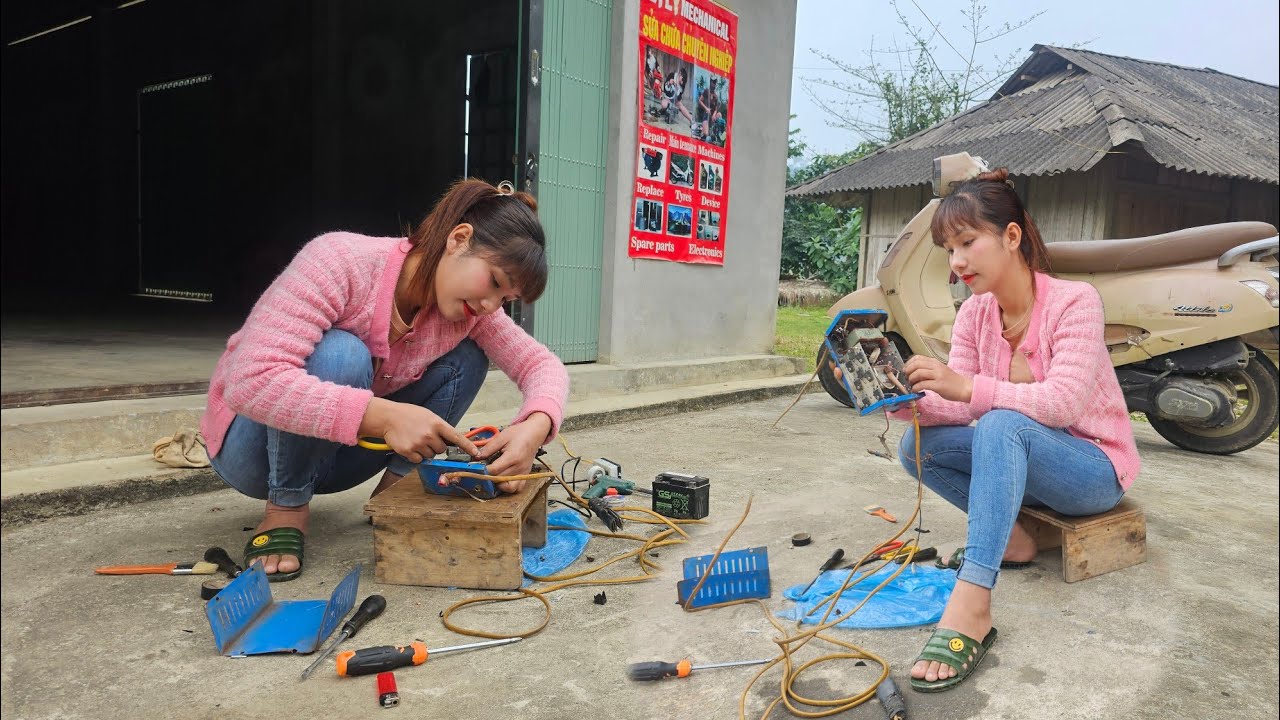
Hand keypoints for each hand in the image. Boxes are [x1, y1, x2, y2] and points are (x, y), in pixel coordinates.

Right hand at [361, 398, 478, 462]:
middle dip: (436, 446)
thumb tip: (454, 441)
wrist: (388, 417)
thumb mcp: (429, 416)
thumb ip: (441, 428)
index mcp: (437, 423)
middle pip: (442, 450)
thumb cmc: (410, 415)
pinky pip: (418, 460)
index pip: (456, 437)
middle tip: (426, 437)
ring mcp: (418, 444)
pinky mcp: (408, 452)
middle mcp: (429, 434)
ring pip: (430, 456)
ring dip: (426, 451)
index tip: (476, 454)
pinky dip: (415, 455)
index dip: (468, 446)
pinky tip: (410, 445)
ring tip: (416, 439)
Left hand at [475, 413, 552, 492]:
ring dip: (499, 485)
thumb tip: (477, 457)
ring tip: (494, 477)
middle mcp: (519, 467)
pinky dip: (509, 487)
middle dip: (489, 476)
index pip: (494, 470)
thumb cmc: (519, 433)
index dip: (483, 470)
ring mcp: (523, 472)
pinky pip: (518, 488)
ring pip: (509, 488)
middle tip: (483, 471)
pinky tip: (503, 480)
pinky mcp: (525, 475)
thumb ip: (489, 448)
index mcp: (513, 457)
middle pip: (500, 479)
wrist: (534, 433)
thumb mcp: (502, 437)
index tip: (477, 467)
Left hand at [904, 356, 972, 402]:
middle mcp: (936, 366)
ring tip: (911, 384)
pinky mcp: (939, 385)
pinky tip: (915, 390)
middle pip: (916, 364)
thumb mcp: (939, 371)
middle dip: (908, 371)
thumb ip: (928, 370)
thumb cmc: (951, 381)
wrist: (964, 388)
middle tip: (906, 378)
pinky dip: (916, 387)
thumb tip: (913, 373)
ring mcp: (938, 375)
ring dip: (911, 379)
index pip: (918, 358)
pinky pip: (922, 384)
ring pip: (918, 373)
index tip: (905, 370)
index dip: (908, 363)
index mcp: (935, 362)